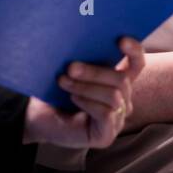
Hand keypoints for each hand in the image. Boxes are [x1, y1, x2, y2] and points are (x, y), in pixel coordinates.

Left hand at [23, 38, 145, 148]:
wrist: (36, 115)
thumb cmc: (54, 89)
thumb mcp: (71, 69)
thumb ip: (84, 56)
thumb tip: (85, 37)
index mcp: (117, 79)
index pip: (136, 63)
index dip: (134, 50)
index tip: (120, 39)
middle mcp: (122, 99)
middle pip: (121, 80)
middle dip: (95, 71)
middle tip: (70, 67)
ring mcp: (116, 119)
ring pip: (113, 96)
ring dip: (86, 87)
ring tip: (63, 82)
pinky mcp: (106, 135)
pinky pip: (106, 114)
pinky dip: (88, 103)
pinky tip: (73, 99)